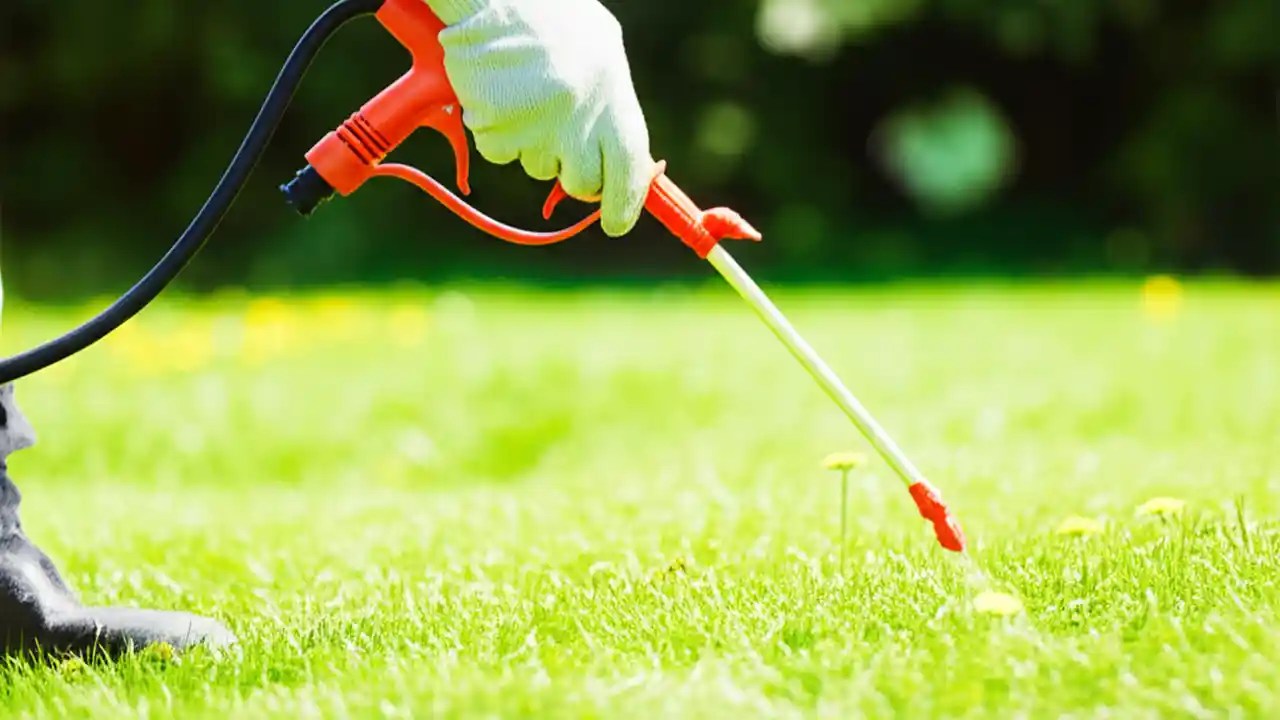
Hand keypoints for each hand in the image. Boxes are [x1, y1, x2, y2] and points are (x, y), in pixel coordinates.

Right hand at [426, 0, 652, 235]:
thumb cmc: (553, 19)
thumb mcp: (603, 52)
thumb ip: (612, 106)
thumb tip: (624, 162)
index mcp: (614, 101)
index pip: (628, 174)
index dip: (625, 205)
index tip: (616, 224)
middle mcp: (580, 123)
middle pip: (580, 183)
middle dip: (570, 173)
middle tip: (561, 141)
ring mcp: (537, 131)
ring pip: (536, 168)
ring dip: (531, 144)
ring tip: (528, 95)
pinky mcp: (497, 132)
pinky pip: (498, 154)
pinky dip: (496, 133)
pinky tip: (500, 94)